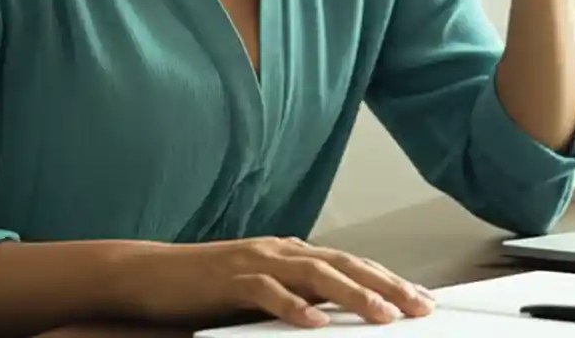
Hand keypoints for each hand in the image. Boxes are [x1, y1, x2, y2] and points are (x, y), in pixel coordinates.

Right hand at [124, 237, 435, 328]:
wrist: (151, 275)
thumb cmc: (211, 288)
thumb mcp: (266, 290)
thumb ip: (302, 295)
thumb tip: (341, 313)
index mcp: (297, 254)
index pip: (355, 265)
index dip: (391, 280)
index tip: (423, 299)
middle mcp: (284, 251)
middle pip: (347, 266)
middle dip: (388, 286)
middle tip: (420, 307)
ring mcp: (258, 261)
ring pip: (316, 275)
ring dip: (353, 295)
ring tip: (383, 314)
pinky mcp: (230, 279)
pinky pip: (267, 293)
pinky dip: (292, 307)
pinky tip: (315, 323)